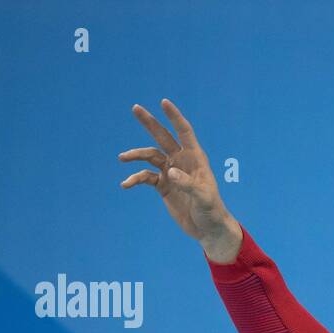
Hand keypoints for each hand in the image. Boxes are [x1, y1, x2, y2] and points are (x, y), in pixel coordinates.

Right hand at [119, 98, 241, 261]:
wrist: (207, 228)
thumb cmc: (211, 210)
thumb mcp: (203, 197)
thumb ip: (188, 184)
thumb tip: (171, 173)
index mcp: (195, 158)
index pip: (184, 132)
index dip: (174, 117)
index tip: (163, 102)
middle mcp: (181, 161)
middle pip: (163, 137)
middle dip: (149, 123)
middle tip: (135, 107)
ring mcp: (171, 173)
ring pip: (150, 156)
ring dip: (135, 155)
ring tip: (122, 158)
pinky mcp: (163, 186)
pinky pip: (145, 177)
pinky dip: (135, 179)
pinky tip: (126, 185)